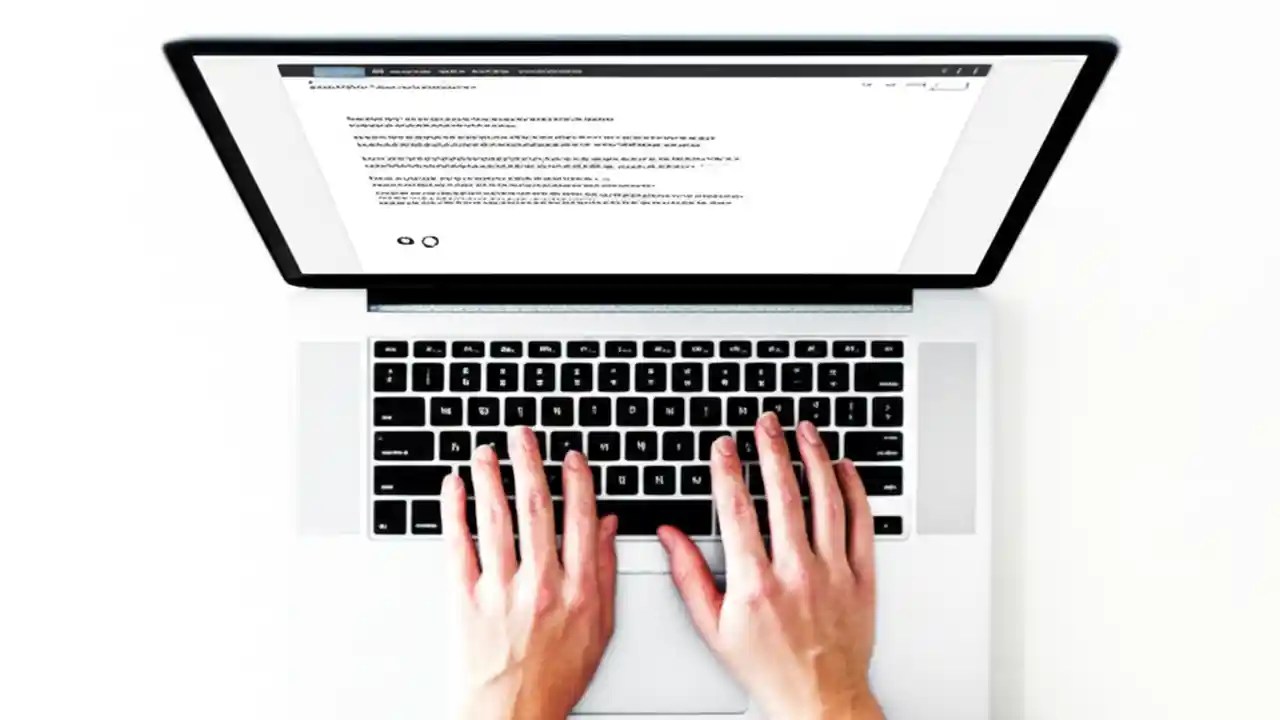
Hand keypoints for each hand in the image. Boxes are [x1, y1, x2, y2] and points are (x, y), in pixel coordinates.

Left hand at [442, 428, 618, 719]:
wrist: (511, 716)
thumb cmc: (555, 678)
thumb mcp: (600, 628)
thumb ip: (603, 572)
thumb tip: (605, 526)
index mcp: (577, 589)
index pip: (580, 519)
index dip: (576, 481)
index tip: (570, 457)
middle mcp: (540, 583)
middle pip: (536, 507)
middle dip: (530, 463)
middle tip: (523, 435)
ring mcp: (500, 589)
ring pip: (496, 518)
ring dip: (491, 476)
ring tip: (487, 451)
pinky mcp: (464, 598)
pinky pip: (458, 543)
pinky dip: (455, 510)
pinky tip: (455, 486)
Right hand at [657, 412, 883, 719]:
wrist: (819, 699)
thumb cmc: (766, 667)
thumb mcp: (713, 627)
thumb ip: (689, 575)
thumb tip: (670, 534)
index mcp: (755, 585)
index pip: (738, 511)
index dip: (728, 471)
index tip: (724, 445)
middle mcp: (796, 574)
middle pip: (783, 495)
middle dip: (772, 450)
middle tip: (765, 423)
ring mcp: (833, 573)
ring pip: (825, 501)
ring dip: (814, 458)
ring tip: (804, 431)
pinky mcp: (862, 578)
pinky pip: (861, 524)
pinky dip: (854, 490)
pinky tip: (843, 467)